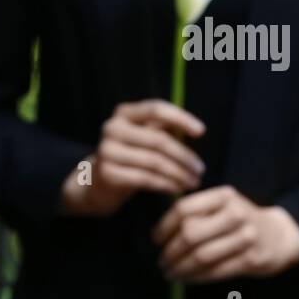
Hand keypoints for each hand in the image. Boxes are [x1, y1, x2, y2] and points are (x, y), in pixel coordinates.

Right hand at [61, 101, 205, 216]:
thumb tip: (196, 131)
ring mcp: (107, 150)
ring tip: (192, 182)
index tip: (201, 132)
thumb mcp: (143, 136)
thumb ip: (163, 129)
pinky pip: (145, 178)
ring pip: (154, 162)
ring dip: (178, 174)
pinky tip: (176, 189)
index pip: (156, 108)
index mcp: (124, 113)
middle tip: (200, 169)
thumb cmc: (129, 156)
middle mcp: (112, 128)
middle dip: (184, 156)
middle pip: (158, 140)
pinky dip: (165, 185)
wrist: (97, 182)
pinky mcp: (108, 173)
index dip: (181, 118)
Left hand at [152, 186, 298, 282]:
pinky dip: (195, 278)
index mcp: (224, 196)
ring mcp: (245, 237)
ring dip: (180, 268)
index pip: (184, 209)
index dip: (164, 226)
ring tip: (170, 273)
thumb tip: (160, 232)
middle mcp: (235, 213)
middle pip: (190, 234)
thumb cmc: (242, 220)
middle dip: (170, 251)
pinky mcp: (251, 260)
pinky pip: (214, 271)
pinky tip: (187, 279)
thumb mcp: (224, 205)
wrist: (282, 235)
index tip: (156, 240)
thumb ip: (198, 211)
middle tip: (161, 262)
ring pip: (201, 256)